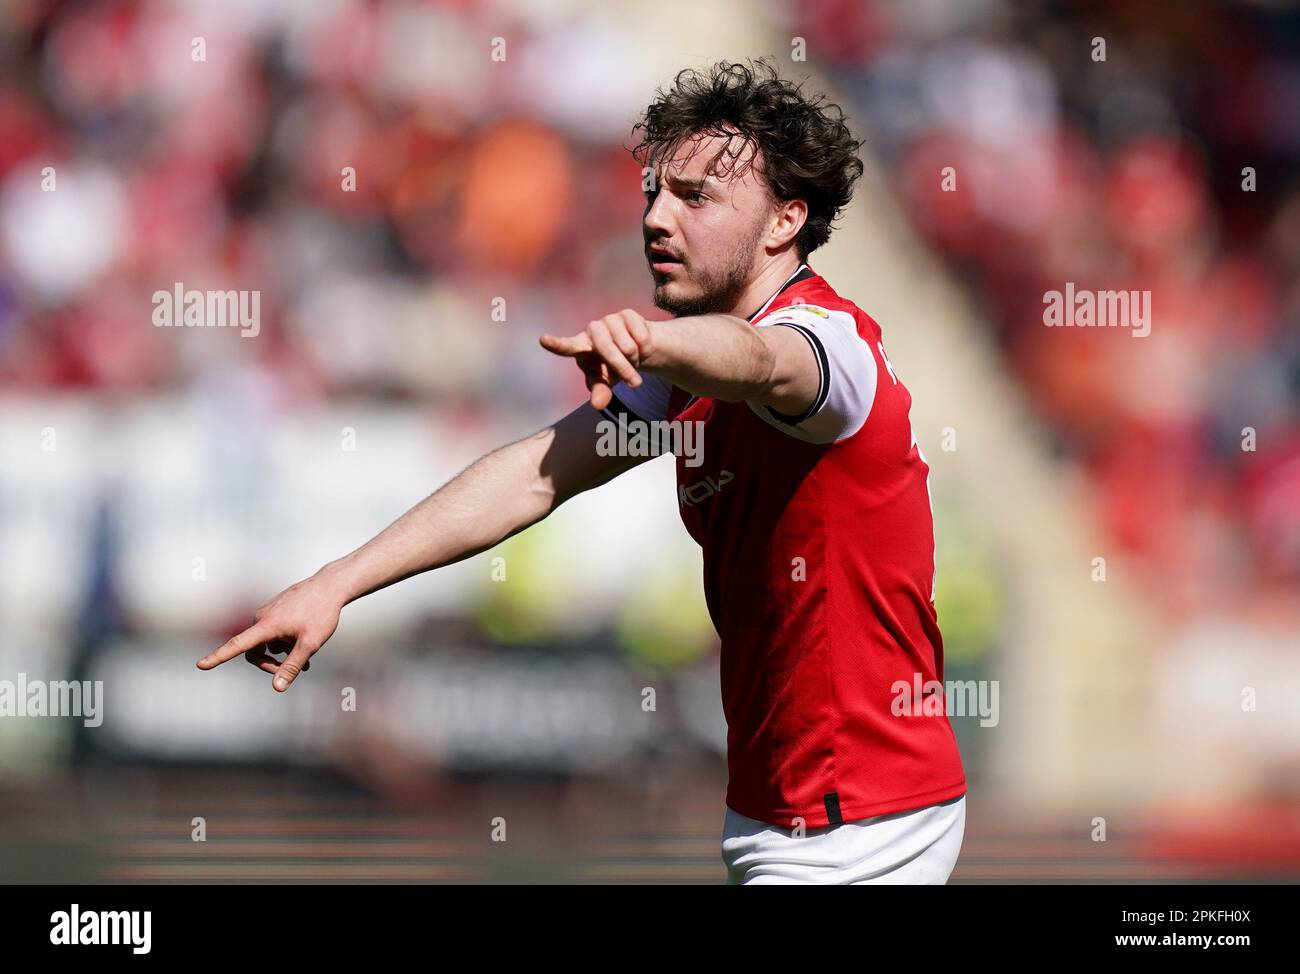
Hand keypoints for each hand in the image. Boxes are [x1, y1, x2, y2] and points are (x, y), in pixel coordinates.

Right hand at [196, 570, 345, 691]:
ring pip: (267, 642)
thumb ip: (292, 665)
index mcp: (266, 625)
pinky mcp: (275, 609)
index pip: (237, 646)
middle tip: (298, 670)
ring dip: (282, 652)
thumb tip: (277, 688)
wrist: (330, 586)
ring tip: (308, 656)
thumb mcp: (310, 644)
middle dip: (271, 664)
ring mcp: (268, 612)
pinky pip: (273, 632)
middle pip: (254, 650)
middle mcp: (261, 617)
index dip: (218, 657)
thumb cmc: (321, 614)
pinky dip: (285, 641)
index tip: (201, 665)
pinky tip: (304, 640)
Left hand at [539, 309, 654, 410]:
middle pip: (607, 349)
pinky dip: (644, 349)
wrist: (634, 349)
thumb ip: (600, 392)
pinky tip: (639, 346)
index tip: (543, 340)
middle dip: (623, 368)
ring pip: (627, 345)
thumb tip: (597, 405)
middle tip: (635, 383)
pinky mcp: (626, 314)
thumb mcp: (605, 382)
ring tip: (632, 358)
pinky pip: (640, 337)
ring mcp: (609, 320)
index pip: (566, 346)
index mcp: (581, 347)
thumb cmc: (611, 367)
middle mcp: (592, 330)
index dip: (556, 344)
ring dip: (635, 359)